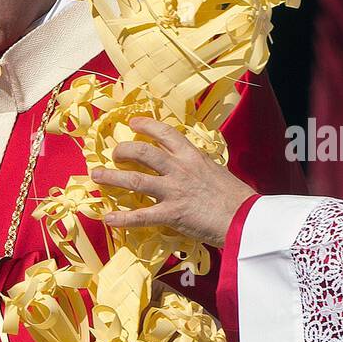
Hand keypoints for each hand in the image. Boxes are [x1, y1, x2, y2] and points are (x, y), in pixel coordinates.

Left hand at [91, 117, 254, 247]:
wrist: (246, 218)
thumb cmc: (237, 198)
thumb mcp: (217, 173)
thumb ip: (199, 170)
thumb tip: (192, 171)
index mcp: (192, 156)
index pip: (165, 133)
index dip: (146, 125)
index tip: (133, 122)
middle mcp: (180, 169)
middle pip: (142, 152)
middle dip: (122, 151)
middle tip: (114, 154)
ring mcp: (174, 191)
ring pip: (135, 179)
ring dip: (112, 177)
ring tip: (96, 176)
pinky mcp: (172, 214)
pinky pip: (141, 216)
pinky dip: (122, 218)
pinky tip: (108, 218)